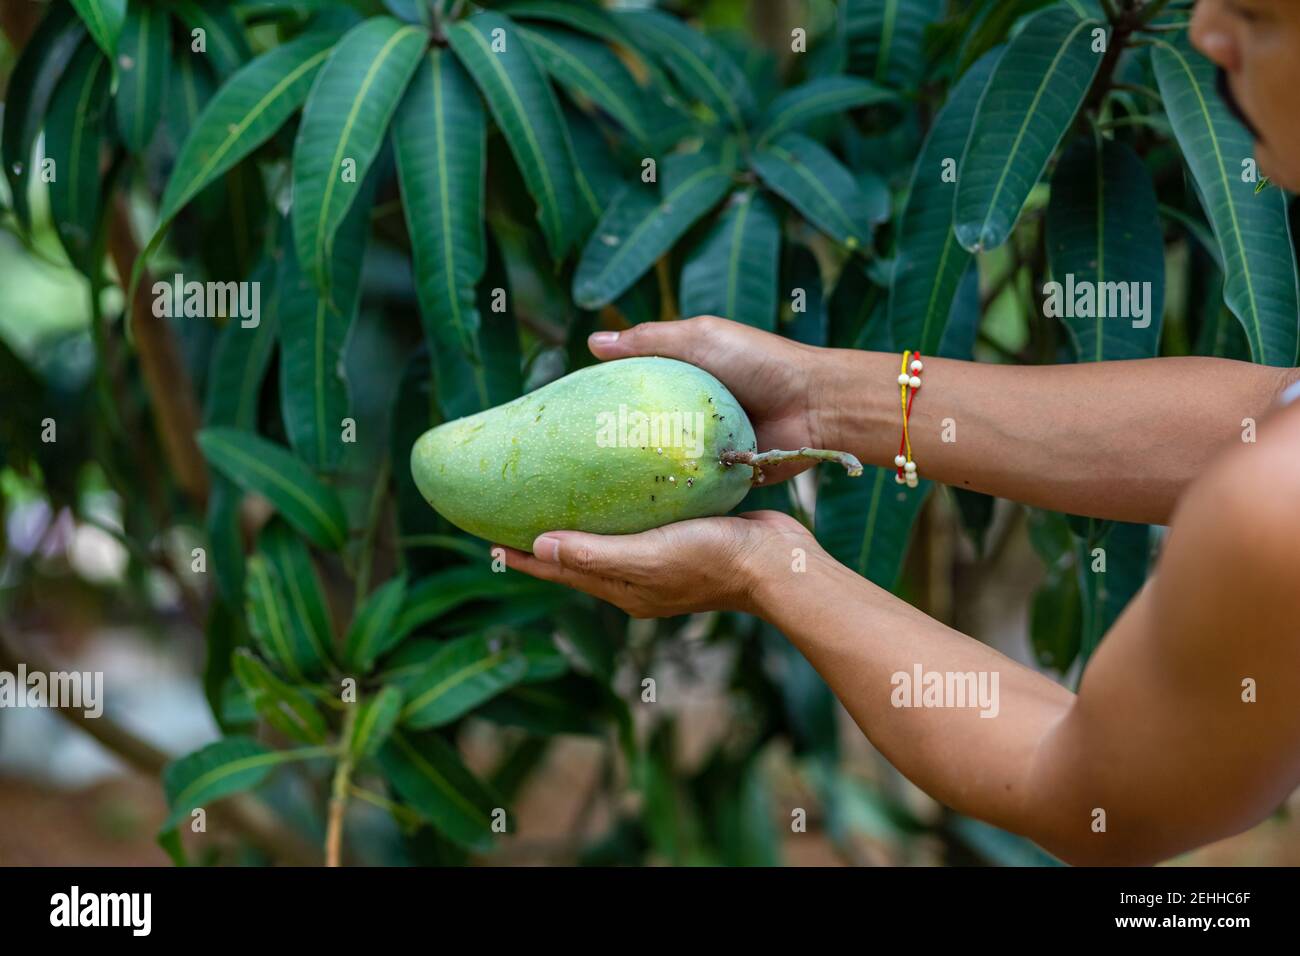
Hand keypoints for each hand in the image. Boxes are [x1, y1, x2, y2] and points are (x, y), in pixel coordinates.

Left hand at [501, 510, 815, 617]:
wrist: (778, 564)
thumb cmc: (714, 560)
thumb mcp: (649, 557)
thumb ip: (595, 553)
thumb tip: (537, 547)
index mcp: (624, 588)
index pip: (558, 571)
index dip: (521, 556)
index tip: (484, 539)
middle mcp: (637, 578)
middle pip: (576, 558)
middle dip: (541, 541)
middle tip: (508, 513)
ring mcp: (662, 559)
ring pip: (606, 539)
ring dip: (579, 523)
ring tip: (555, 495)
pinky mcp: (685, 536)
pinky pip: (638, 522)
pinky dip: (617, 507)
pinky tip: (618, 483)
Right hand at [588, 315, 826, 483]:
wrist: (814, 405)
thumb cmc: (759, 362)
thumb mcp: (700, 338)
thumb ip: (649, 339)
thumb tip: (592, 341)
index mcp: (684, 381)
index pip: (632, 392)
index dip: (601, 401)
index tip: (566, 413)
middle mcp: (690, 417)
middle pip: (640, 432)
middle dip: (610, 445)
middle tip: (568, 460)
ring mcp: (704, 450)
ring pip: (660, 465)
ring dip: (635, 475)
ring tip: (589, 489)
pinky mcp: (720, 479)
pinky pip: (688, 490)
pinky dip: (668, 495)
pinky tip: (631, 509)